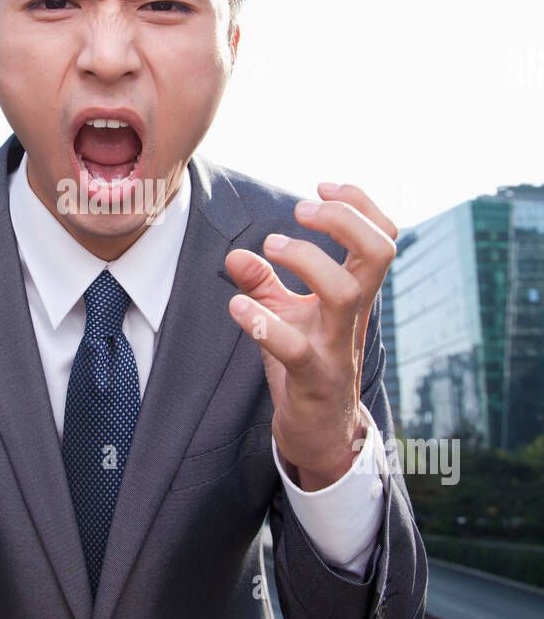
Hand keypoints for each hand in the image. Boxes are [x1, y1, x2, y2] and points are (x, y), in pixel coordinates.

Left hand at [226, 183, 396, 489]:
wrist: (321, 431)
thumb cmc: (307, 362)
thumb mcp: (286, 315)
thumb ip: (264, 283)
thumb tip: (236, 254)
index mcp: (355, 292)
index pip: (382, 235)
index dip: (360, 203)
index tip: (321, 187)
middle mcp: (354, 314)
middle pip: (379, 252)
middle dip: (343, 220)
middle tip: (299, 210)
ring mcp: (337, 345)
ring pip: (344, 292)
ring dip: (305, 260)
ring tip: (267, 247)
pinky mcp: (312, 378)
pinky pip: (294, 348)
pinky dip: (262, 323)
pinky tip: (236, 306)